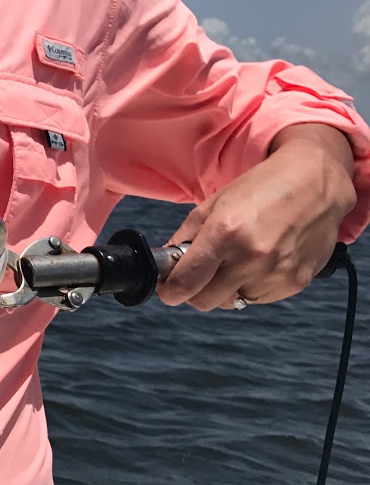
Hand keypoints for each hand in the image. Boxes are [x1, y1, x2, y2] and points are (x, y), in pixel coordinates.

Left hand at [160, 126, 355, 310]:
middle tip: (200, 274)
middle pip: (205, 302)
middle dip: (196, 291)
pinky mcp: (296, 282)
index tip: (169, 287)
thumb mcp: (213, 204)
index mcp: (224, 234)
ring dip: (227, 289)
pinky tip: (260, 262)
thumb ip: (185, 238)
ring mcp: (276, 273)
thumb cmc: (261, 188)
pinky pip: (259, 299)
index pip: (184, 285)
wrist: (317, 181)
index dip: (170, 290)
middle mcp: (251, 258)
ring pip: (233, 302)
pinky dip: (252, 287)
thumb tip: (167, 268)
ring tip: (237, 261)